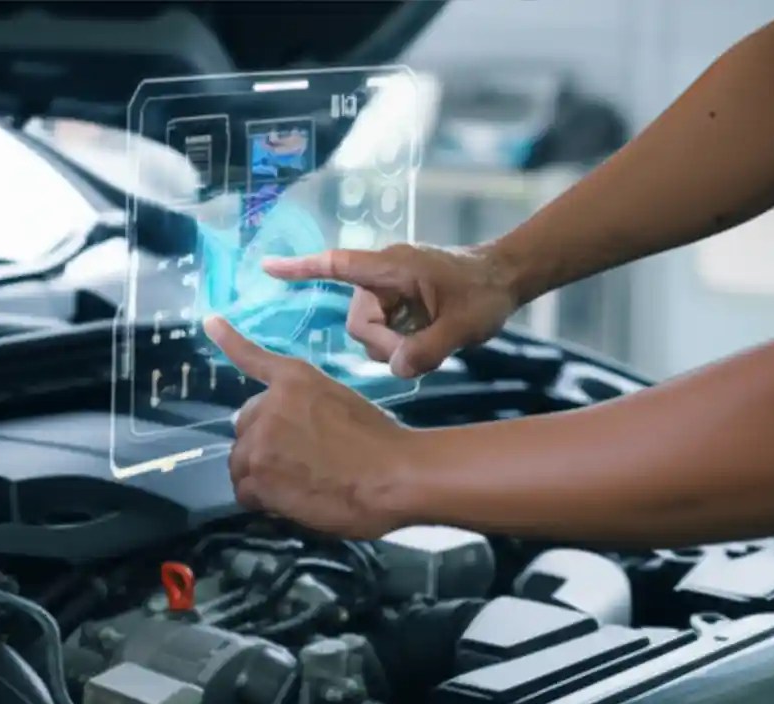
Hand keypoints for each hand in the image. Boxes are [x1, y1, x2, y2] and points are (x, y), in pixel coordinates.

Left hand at [204, 315, 417, 538]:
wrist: (392, 475)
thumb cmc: (380, 442)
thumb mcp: (340, 402)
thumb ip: (304, 408)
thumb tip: (285, 436)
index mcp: (294, 379)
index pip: (253, 359)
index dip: (229, 340)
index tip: (209, 322)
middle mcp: (269, 405)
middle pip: (245, 428)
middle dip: (263, 445)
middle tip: (298, 463)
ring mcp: (260, 441)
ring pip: (241, 464)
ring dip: (261, 476)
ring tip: (298, 487)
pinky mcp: (258, 478)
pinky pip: (244, 493)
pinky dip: (263, 501)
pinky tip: (290, 503)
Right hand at [263, 244, 518, 377]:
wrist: (507, 279)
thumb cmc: (485, 292)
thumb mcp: (464, 325)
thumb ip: (430, 349)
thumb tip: (397, 369)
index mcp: (393, 267)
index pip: (338, 265)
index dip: (301, 268)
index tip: (266, 268)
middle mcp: (384, 277)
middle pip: (360, 322)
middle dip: (386, 344)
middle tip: (424, 350)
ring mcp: (391, 292)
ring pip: (372, 333)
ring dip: (396, 346)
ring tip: (434, 342)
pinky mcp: (398, 305)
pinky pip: (385, 333)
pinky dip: (401, 343)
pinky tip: (429, 339)